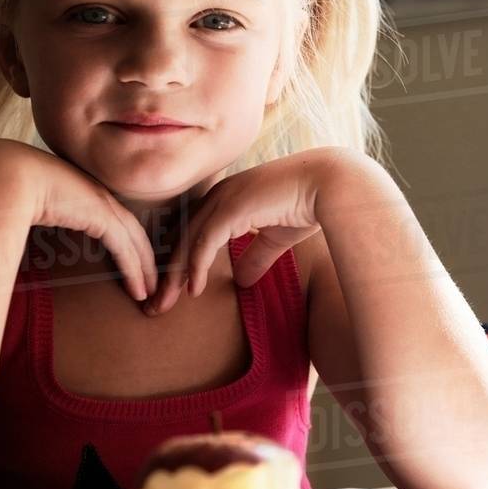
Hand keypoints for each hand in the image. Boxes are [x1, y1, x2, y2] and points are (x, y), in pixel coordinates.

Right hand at [0, 139, 158, 302]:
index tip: (133, 263)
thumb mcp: (23, 206)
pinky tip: (140, 288)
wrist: (2, 175)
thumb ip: (34, 220)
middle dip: (145, 257)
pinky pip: (125, 247)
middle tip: (152, 282)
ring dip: (144, 268)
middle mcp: (95, 193)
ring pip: (134, 240)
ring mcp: (100, 201)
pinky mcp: (100, 215)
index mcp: (79, 189)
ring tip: (149, 291)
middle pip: (131, 229)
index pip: (113, 218)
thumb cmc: (1, 191)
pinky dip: (134, 268)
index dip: (127, 241)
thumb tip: (20, 240)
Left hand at [144, 148, 364, 315]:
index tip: (175, 290)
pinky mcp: (232, 207)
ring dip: (175, 276)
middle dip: (169, 273)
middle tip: (156, 303)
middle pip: (183, 238)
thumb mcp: (276, 237)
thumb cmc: (309, 205)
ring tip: (164, 303)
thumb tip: (242, 281)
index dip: (183, 262)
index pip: (195, 232)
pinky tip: (192, 290)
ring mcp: (224, 199)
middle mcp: (220, 195)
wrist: (330, 185)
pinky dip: (196, 267)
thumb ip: (256, 256)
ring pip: (188, 242)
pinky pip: (205, 242)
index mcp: (229, 197)